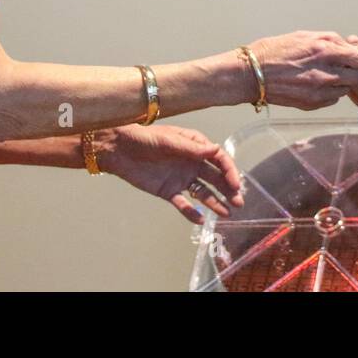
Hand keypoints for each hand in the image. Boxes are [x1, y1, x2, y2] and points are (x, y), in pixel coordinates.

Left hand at [104, 124, 243, 223]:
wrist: (119, 150)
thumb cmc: (144, 138)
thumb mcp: (169, 141)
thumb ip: (192, 148)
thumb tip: (217, 149)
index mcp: (195, 146)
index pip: (218, 159)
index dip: (229, 171)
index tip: (235, 184)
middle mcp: (192, 163)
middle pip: (215, 178)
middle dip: (228, 189)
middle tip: (239, 203)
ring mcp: (181, 178)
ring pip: (203, 192)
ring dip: (215, 202)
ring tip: (227, 214)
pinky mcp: (168, 191)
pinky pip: (183, 204)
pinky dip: (191, 212)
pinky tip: (200, 219)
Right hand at [247, 31, 357, 109]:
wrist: (251, 75)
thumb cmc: (273, 52)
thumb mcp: (303, 36)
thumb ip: (330, 39)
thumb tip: (350, 43)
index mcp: (323, 51)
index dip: (356, 55)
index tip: (350, 55)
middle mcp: (324, 73)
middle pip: (356, 75)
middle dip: (351, 70)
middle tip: (340, 66)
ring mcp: (319, 91)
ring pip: (346, 89)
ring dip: (341, 82)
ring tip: (326, 75)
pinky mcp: (312, 104)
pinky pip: (333, 100)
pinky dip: (330, 93)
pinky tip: (318, 85)